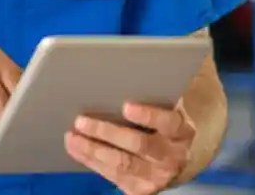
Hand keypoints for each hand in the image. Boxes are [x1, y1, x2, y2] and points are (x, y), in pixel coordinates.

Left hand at [64, 101, 195, 194]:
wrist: (175, 158)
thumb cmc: (162, 123)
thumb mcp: (166, 107)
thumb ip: (150, 94)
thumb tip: (119, 71)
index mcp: (183, 131)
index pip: (169, 122)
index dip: (148, 115)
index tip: (126, 105)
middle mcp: (173, 156)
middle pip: (139, 144)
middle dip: (107, 132)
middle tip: (81, 120)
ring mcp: (157, 176)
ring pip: (122, 164)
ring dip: (93, 149)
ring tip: (71, 136)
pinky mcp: (141, 190)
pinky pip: (113, 176)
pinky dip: (91, 161)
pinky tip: (76, 148)